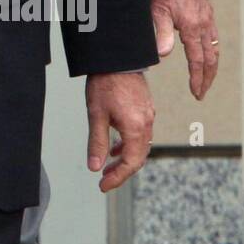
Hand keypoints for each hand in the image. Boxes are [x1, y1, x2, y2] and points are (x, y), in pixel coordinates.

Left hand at [86, 71, 153, 192]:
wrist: (117, 57)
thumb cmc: (105, 83)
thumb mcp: (96, 115)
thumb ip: (97, 143)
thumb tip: (95, 167)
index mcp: (136, 128)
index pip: (130, 163)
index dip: (117, 177)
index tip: (103, 185)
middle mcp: (146, 124)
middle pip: (138, 158)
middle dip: (121, 171)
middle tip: (105, 180)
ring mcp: (148, 115)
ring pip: (140, 146)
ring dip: (125, 158)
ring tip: (108, 166)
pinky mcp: (145, 108)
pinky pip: (140, 134)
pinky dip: (128, 145)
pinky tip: (115, 146)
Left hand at [151, 0, 218, 98]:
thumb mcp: (157, 10)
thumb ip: (162, 33)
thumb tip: (164, 55)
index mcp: (192, 27)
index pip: (197, 60)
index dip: (197, 78)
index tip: (196, 92)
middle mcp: (204, 25)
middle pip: (210, 59)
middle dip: (207, 78)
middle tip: (201, 93)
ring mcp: (208, 19)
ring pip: (215, 49)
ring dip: (211, 67)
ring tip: (205, 81)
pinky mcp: (208, 14)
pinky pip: (214, 38)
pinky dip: (212, 52)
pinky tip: (207, 57)